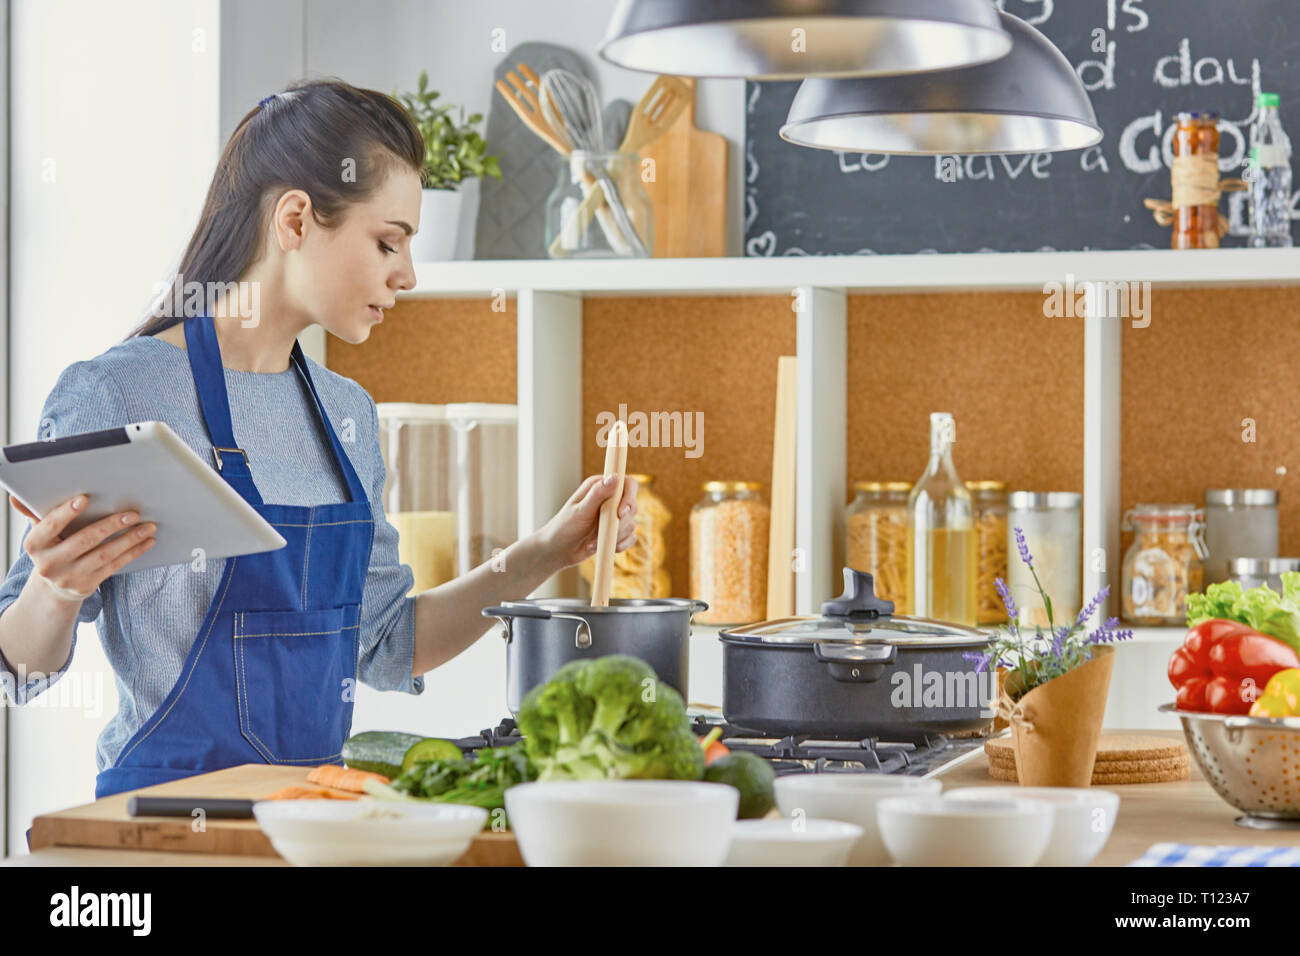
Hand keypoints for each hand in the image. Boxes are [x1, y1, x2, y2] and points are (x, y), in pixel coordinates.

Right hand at [11, 493, 156, 602]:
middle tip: (133, 513)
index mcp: (34, 545)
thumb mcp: (40, 534)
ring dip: (129, 540)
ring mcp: (68, 577)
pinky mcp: (87, 586)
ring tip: (148, 526)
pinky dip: (133, 553)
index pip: (49, 526)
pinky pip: (114, 566)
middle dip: (110, 525)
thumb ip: (35, 513)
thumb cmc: (51, 548)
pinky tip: (147, 542)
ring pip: (103, 555)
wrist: (53, 587)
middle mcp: (49, 563)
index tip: (85, 499)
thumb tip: (15, 496)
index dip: (66, 513)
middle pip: (83, 540)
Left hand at [535, 474, 638, 571]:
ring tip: (592, 543)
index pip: (628, 484)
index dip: (629, 497)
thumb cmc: (564, 527)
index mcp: (600, 487)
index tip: (621, 512)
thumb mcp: (580, 510)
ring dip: (614, 537)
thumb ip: (598, 493)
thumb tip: (615, 476)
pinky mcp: (617, 532)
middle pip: (632, 507)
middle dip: (620, 524)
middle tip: (601, 533)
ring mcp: (614, 516)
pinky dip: (619, 545)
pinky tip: (602, 547)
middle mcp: (610, 499)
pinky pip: (630, 538)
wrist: (558, 550)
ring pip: (631, 524)